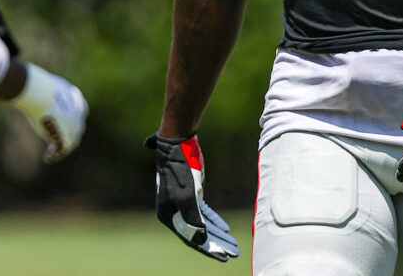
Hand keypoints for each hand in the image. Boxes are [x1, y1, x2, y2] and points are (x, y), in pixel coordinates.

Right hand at [10, 63, 86, 162]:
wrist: (40, 93)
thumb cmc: (36, 86)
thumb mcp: (37, 82)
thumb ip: (33, 85)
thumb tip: (19, 80)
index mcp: (75, 98)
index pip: (79, 110)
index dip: (73, 118)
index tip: (64, 123)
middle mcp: (78, 113)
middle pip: (77, 128)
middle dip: (69, 135)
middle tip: (58, 142)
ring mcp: (74, 125)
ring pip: (72, 141)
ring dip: (62, 147)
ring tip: (51, 153)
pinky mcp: (66, 136)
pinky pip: (63, 149)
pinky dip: (56, 154)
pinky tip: (47, 157)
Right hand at [145, 134, 240, 261]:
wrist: (178, 146)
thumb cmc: (181, 170)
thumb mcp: (187, 197)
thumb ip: (193, 220)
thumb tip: (201, 240)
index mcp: (168, 216)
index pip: (190, 239)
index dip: (209, 250)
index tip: (224, 258)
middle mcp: (173, 213)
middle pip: (197, 234)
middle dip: (217, 245)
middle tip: (234, 254)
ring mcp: (182, 204)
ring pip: (202, 224)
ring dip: (218, 235)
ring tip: (233, 244)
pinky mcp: (191, 195)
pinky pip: (204, 214)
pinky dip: (214, 221)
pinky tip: (225, 228)